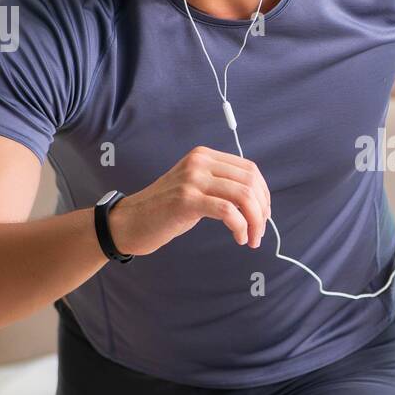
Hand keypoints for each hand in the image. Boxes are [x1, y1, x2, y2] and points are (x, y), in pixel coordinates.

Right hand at [106, 146, 271, 256]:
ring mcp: (192, 179)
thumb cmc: (166, 210)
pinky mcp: (186, 199)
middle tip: (260, 232)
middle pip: (250, 182)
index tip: (264, 215)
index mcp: (204, 156)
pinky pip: (228, 211)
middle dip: (262, 210)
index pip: (249, 169)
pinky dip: (240, 227)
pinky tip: (239, 238)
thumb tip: (259, 200)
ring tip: (252, 238)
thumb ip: (221, 185)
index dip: (263, 194)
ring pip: (242, 196)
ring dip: (255, 221)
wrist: (130, 222)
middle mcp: (199, 162)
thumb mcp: (196, 188)